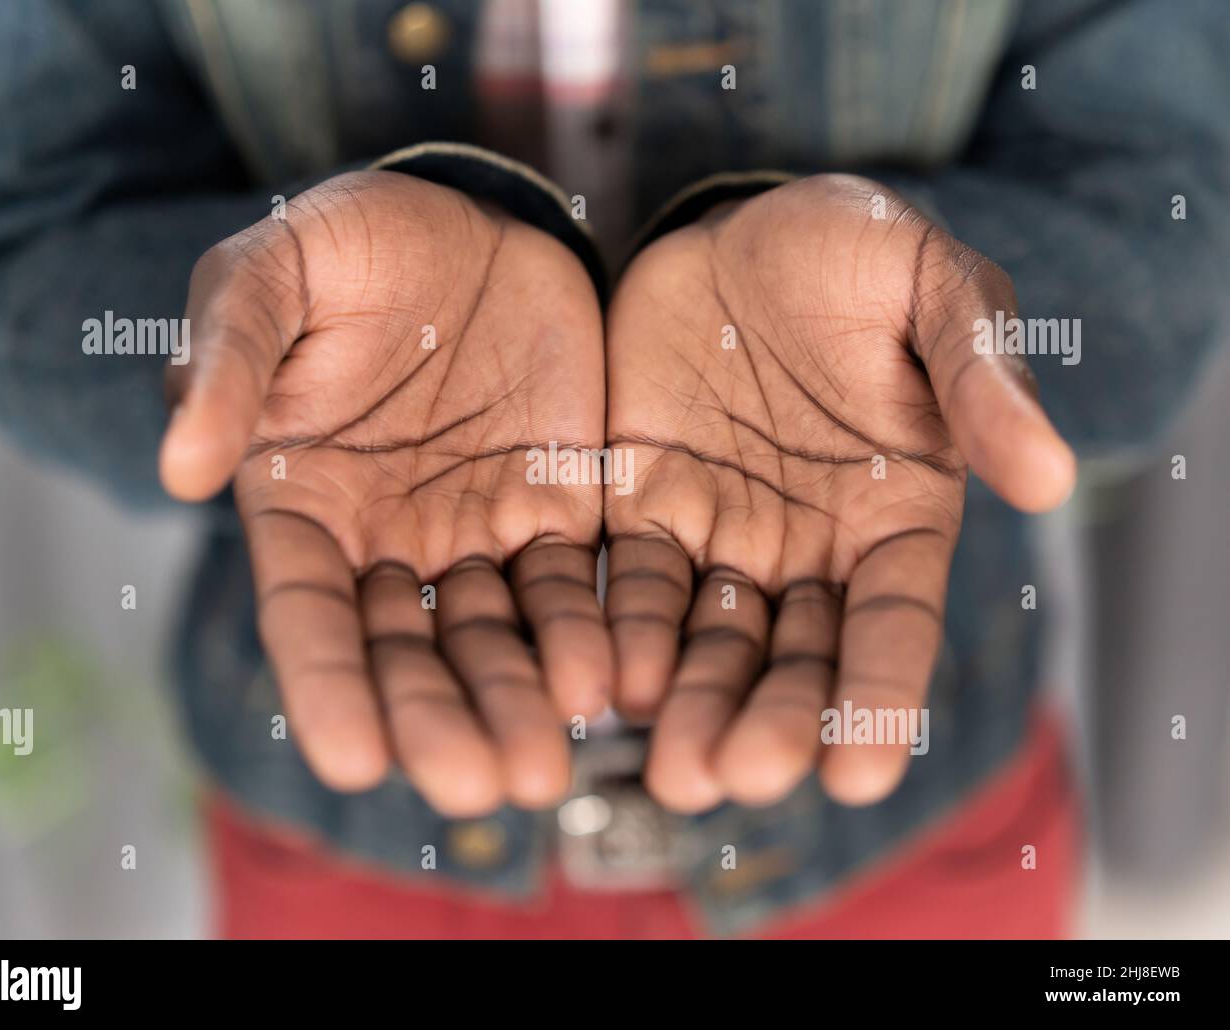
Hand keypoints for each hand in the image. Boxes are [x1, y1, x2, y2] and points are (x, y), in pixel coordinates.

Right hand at [159, 171, 610, 815]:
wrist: (467, 219)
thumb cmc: (350, 247)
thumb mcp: (270, 276)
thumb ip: (229, 359)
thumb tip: (180, 465)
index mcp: (304, 503)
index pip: (309, 615)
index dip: (329, 687)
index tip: (356, 762)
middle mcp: (389, 540)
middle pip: (411, 652)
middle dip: (443, 719)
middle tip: (484, 784)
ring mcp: (476, 528)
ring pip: (497, 636)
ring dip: (523, 702)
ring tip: (551, 765)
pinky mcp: (557, 503)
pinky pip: (574, 581)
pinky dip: (590, 633)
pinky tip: (616, 680)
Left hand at [603, 174, 1074, 810]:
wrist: (740, 228)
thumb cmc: (855, 254)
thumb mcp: (934, 290)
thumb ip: (981, 377)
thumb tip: (1051, 475)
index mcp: (896, 514)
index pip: (892, 623)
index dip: (878, 696)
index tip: (858, 775)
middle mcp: (809, 546)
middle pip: (792, 654)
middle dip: (767, 718)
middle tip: (736, 776)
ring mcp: (722, 531)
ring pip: (708, 636)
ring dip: (689, 701)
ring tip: (671, 765)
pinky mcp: (641, 502)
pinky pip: (628, 577)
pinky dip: (618, 629)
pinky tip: (604, 678)